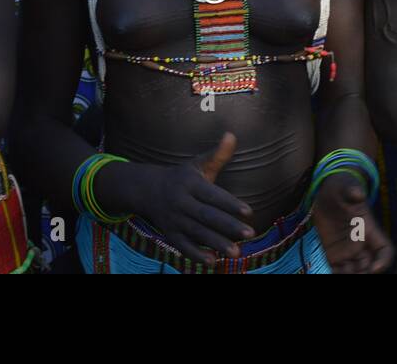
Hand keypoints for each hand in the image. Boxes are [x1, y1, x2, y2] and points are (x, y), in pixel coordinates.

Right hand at [126, 132, 254, 264]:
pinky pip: (183, 246)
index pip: (213, 195)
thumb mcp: (197, 164)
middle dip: (228, 226)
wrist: (147, 190)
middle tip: (249, 234)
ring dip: (216, 243)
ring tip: (236, 252)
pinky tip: (212, 261)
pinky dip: (196, 254)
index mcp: (191, 184)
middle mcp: (182, 202)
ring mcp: (174, 219)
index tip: (249, 212)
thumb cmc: (182, 177)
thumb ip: (217, 155)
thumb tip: (232, 134)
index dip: (231, 204)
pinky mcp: (170, 234)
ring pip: (197, 233)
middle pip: (207, 216)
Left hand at [311, 172, 393, 273]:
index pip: (384, 251)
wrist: (327, 191)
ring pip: (355, 270)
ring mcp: (347, 249)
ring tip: (341, 272)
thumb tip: (358, 193)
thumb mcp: (347, 186)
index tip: (373, 268)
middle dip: (364, 273)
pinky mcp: (333, 251)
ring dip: (351, 275)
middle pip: (370, 266)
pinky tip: (332, 272)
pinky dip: (336, 273)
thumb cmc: (342, 187)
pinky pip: (337, 269)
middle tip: (352, 272)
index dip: (383, 261)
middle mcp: (361, 243)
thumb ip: (353, 191)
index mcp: (369, 230)